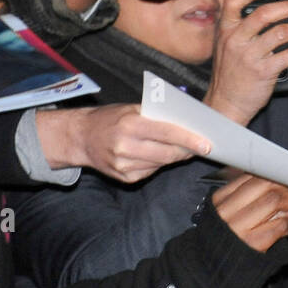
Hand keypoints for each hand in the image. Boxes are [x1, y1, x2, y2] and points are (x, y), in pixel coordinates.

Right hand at [35, 104, 211, 183]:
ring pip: (161, 164)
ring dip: (175, 158)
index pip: (167, 134)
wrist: (81, 137)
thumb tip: (187, 124)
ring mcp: (124, 165)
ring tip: (184, 150)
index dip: (189, 140)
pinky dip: (159, 164)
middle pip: (167, 153)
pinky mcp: (124, 178)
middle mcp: (126, 147)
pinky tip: (159, 156)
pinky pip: (151, 172)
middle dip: (187, 151)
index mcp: (130, 125)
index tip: (207, 144)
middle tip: (201, 146)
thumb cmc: (110, 119)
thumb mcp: (131, 109)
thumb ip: (156, 116)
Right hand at [204, 0, 287, 125]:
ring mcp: (250, 56)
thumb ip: (235, 28)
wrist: (226, 103)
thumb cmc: (228, 75)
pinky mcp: (264, 71)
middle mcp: (236, 41)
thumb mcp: (224, 46)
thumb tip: (256, 8)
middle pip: (265, 14)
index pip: (234, 2)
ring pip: (281, 33)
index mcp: (226, 31)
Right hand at [212, 173, 287, 252]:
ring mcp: (239, 227)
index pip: (253, 176)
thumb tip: (282, 187)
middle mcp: (227, 210)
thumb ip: (249, 200)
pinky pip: (280, 225)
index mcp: (220, 200)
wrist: (211, 277)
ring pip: (274, 200)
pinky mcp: (252, 244)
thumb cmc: (224, 245)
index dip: (278, 176)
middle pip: (266, 184)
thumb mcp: (227, 217)